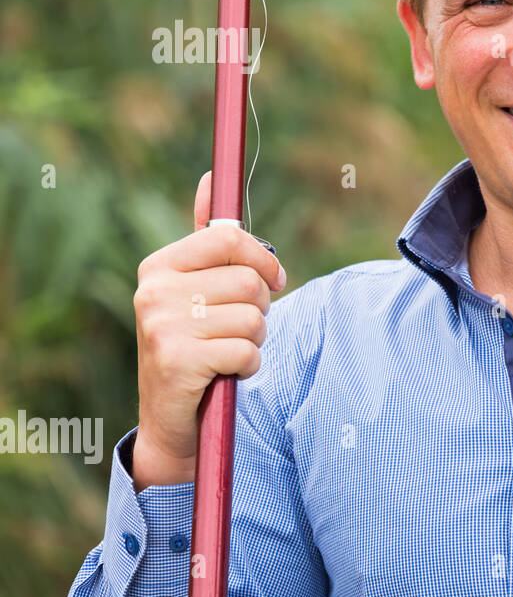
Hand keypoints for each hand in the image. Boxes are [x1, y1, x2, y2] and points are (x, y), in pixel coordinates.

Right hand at [131, 170, 285, 489]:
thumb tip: (212, 178)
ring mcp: (162, 327)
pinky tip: (224, 374)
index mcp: (159, 266)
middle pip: (250, 282)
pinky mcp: (177, 361)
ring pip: (253, 318)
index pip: (230, 238)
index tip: (274, 280)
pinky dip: (248, 366)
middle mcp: (154, 292)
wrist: (172, 418)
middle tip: (236, 330)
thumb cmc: (194, 344)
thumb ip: (208, 239)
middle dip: (260, 310)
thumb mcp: (196, 287)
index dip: (265, 260)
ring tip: (227, 352)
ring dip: (255, 340)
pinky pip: (248, 352)